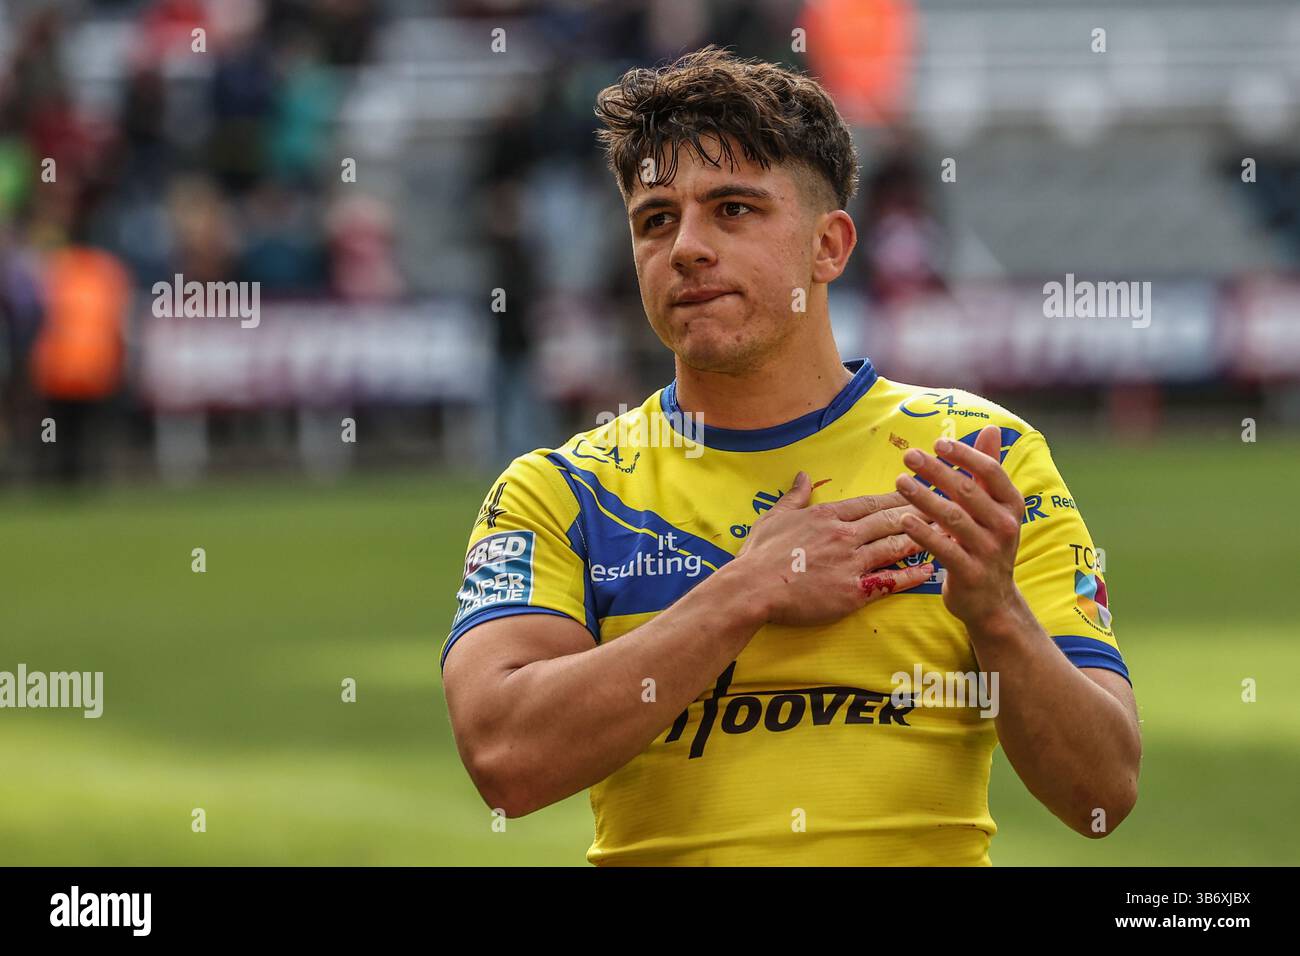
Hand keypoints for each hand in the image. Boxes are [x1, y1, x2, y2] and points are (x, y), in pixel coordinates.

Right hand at [736, 471, 938, 626]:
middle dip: (920, 512)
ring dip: (922, 539)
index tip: (918, 490)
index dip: (896, 497)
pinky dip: (910, 575)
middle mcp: (844, 536)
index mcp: (827, 516)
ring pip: (894, 547)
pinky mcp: (851, 592)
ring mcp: (850, 564)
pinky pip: (888, 582)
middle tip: (945, 507)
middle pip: (890, 520)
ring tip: (946, 533)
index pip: (871, 503)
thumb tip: (802, 475)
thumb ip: (794, 496)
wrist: (752, 588)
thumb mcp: (774, 517)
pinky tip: (928, 570)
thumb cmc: (759, 554)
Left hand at [894, 424, 1027, 629]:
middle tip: (909, 456)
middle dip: (936, 471)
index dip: (965, 455)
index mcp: (1012, 505)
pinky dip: (923, 532)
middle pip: (967, 492)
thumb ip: (988, 470)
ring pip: (953, 518)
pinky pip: (944, 548)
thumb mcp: (995, 508)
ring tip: (899, 481)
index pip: (991, 472)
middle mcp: (1005, 526)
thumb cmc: (988, 544)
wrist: (993, 601)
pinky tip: (903, 518)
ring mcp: (989, 551)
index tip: (938, 443)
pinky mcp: (971, 573)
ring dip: (924, 497)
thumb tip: (992, 428)